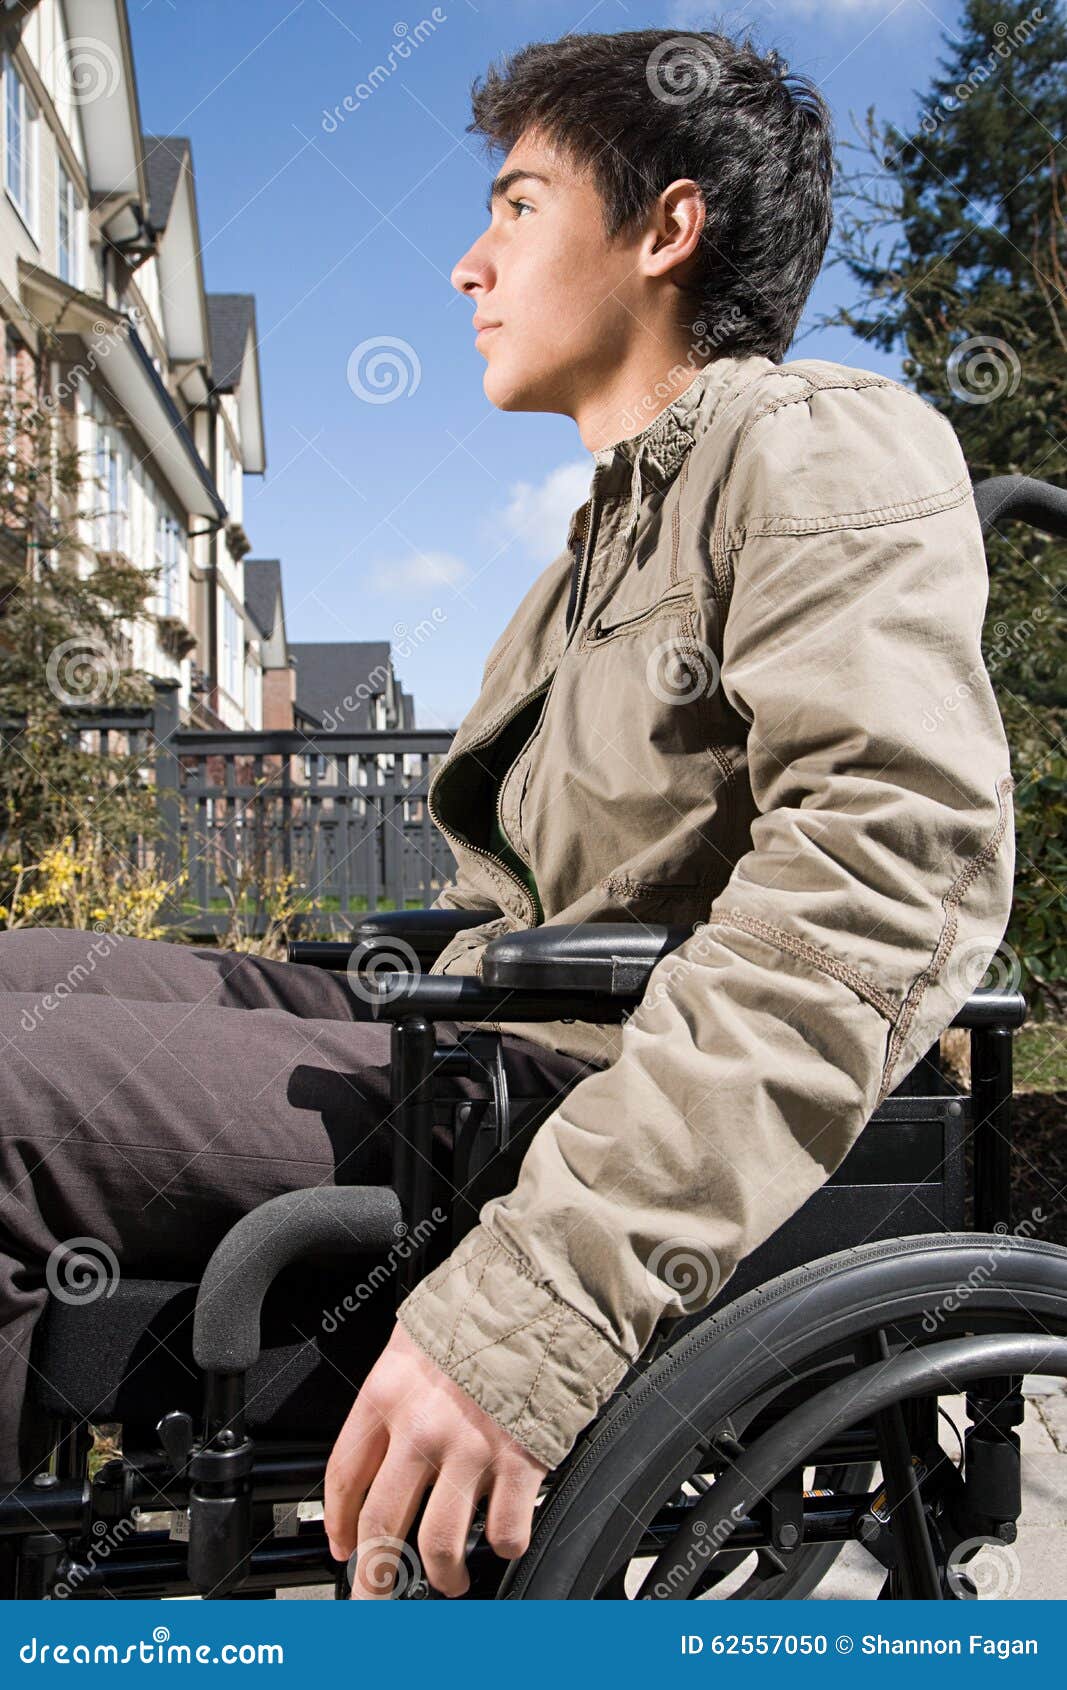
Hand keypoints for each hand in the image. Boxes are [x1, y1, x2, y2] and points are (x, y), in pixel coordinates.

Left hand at [324, 1322, 548, 1598]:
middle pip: (381, 1522)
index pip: (344, 1475)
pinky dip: (504, 1546)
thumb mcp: (417, 1337)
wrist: (545, 1289)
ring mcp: (472, 1448)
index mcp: (387, 1392)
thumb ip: (396, 1392)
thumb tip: (385, 1444)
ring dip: (441, 1576)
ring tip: (448, 1580)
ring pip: (437, 1544)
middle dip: (374, 1575)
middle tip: (375, 1596)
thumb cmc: (484, 1305)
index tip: (344, 1546)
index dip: (339, 1522)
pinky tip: (503, 1540)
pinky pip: (504, 1531)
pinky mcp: (520, 1461)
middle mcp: (421, 1426)